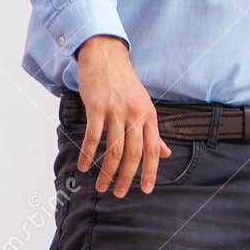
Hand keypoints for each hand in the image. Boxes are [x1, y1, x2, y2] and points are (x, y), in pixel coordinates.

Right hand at [73, 35, 170, 196]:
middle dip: (126, 178)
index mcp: (149, 116)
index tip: (146, 190)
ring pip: (114, 149)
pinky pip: (94, 136)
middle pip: (134, 154)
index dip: (150, 172)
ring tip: (101, 186)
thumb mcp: (144, 106)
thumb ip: (152, 132)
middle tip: (118, 194)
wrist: (106, 55)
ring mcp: (117, 111)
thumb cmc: (124, 83)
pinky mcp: (98, 107)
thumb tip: (165, 154)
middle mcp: (135, 115)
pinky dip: (88, 154)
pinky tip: (84, 166)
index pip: (153, 150)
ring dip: (107, 171)